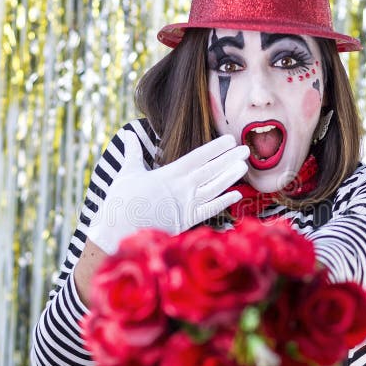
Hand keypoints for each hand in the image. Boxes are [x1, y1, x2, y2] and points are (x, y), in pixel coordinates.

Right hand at [86, 131, 248, 253]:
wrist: (120, 231)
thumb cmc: (121, 202)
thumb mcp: (126, 172)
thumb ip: (132, 153)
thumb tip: (127, 134)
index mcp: (169, 174)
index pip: (198, 157)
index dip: (216, 148)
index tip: (229, 140)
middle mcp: (182, 188)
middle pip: (211, 170)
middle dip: (229, 159)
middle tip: (246, 150)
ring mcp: (186, 205)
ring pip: (215, 188)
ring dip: (230, 177)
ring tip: (244, 167)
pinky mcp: (187, 221)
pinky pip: (210, 210)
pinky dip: (224, 202)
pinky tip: (237, 194)